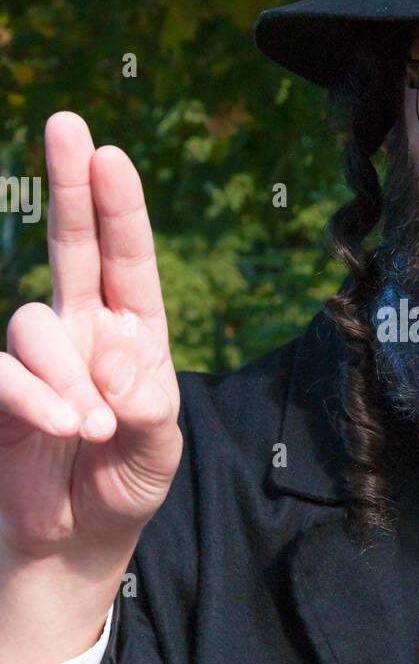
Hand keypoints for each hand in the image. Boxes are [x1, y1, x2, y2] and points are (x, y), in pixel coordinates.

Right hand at [0, 112, 182, 561]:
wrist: (78, 541)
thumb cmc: (126, 484)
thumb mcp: (158, 451)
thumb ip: (148, 407)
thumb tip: (118, 361)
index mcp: (135, 332)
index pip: (129, 257)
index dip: (120, 207)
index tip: (111, 155)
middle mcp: (85, 330)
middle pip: (73, 245)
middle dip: (71, 186)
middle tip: (67, 122)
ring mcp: (39, 358)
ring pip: (35, 323)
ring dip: (65, 372)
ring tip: (92, 427)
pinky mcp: (0, 392)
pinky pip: (3, 371)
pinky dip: (34, 396)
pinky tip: (64, 426)